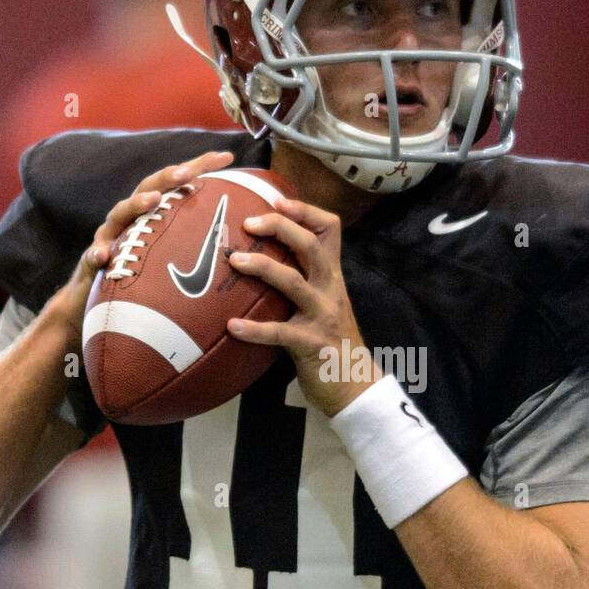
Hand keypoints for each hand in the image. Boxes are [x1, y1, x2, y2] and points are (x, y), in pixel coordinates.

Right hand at [43, 150, 235, 342]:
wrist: (96, 301)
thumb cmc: (142, 276)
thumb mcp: (171, 257)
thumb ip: (196, 245)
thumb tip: (242, 245)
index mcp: (153, 213)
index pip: (178, 184)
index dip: (201, 167)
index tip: (228, 157)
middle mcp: (131, 218)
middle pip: (149, 189)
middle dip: (169, 178)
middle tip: (189, 173)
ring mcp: (110, 236)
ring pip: (120, 214)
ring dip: (136, 205)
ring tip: (152, 201)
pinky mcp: (94, 259)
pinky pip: (94, 255)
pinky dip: (97, 253)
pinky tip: (102, 257)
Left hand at [225, 196, 382, 416]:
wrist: (356, 388)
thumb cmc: (331, 345)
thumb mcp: (323, 306)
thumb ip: (303, 283)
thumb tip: (263, 263)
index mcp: (332, 277)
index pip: (329, 230)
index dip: (305, 210)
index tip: (277, 200)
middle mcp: (330, 290)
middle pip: (311, 245)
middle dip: (280, 227)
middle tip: (248, 222)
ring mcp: (322, 316)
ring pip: (294, 281)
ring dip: (263, 267)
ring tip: (234, 261)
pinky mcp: (311, 344)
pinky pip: (279, 332)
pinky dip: (254, 329)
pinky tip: (232, 327)